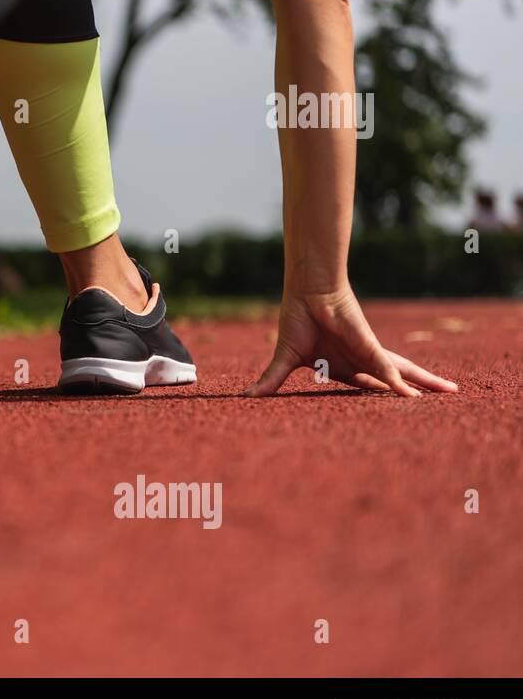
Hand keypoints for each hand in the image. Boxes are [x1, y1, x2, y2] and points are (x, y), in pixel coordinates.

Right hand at [245, 287, 456, 396]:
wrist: (305, 292)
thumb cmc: (297, 319)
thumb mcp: (286, 359)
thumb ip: (273, 380)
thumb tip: (247, 397)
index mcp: (344, 367)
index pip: (369, 387)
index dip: (384, 397)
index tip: (401, 407)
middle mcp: (361, 361)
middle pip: (395, 379)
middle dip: (419, 388)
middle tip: (446, 396)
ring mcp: (367, 354)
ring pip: (401, 372)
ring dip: (425, 383)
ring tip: (451, 392)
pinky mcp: (367, 346)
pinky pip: (384, 369)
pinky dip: (396, 383)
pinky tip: (412, 396)